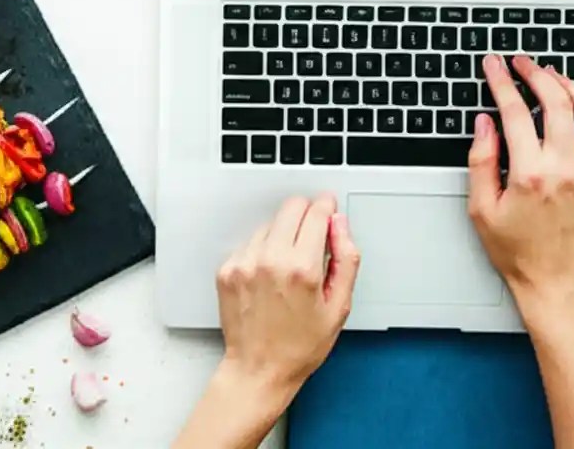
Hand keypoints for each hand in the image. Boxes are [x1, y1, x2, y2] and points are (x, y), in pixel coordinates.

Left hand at [215, 194, 359, 392]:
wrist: (259, 369)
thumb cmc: (299, 345)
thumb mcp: (339, 306)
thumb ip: (346, 259)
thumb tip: (340, 225)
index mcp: (302, 269)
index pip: (316, 213)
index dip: (327, 206)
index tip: (329, 206)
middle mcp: (270, 260)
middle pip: (291, 208)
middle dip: (306, 214)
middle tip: (313, 232)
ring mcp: (244, 263)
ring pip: (270, 224)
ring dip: (283, 234)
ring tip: (289, 265)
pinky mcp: (227, 270)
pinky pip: (249, 243)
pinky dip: (262, 250)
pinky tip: (269, 274)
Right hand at [466, 54, 573, 319]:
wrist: (552, 279)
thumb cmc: (516, 250)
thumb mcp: (481, 208)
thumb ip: (481, 161)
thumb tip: (485, 123)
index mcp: (530, 174)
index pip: (516, 113)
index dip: (502, 82)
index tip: (494, 66)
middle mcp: (565, 170)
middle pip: (556, 104)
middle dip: (536, 74)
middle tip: (522, 63)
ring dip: (572, 86)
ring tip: (555, 75)